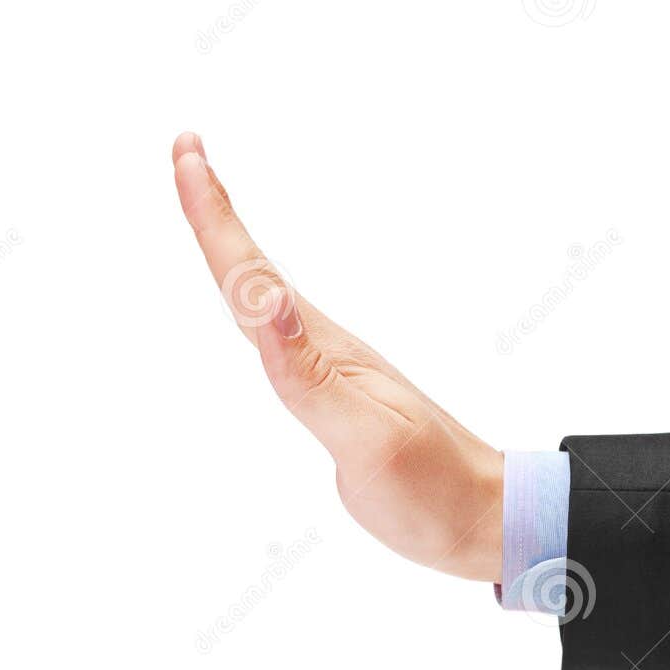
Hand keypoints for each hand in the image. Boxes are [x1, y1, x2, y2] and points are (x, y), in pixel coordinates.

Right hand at [171, 132, 501, 581]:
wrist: (484, 518)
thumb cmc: (428, 486)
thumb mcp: (366, 436)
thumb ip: (308, 373)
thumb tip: (266, 299)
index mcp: (321, 349)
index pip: (252, 273)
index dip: (213, 215)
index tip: (188, 151)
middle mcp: (319, 346)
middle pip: (251, 269)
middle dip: (212, 212)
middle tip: (185, 152)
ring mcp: (325, 369)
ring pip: (261, 296)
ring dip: (229, 249)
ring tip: (205, 206)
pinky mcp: (329, 397)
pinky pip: (275, 335)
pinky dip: (252, 305)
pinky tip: (258, 302)